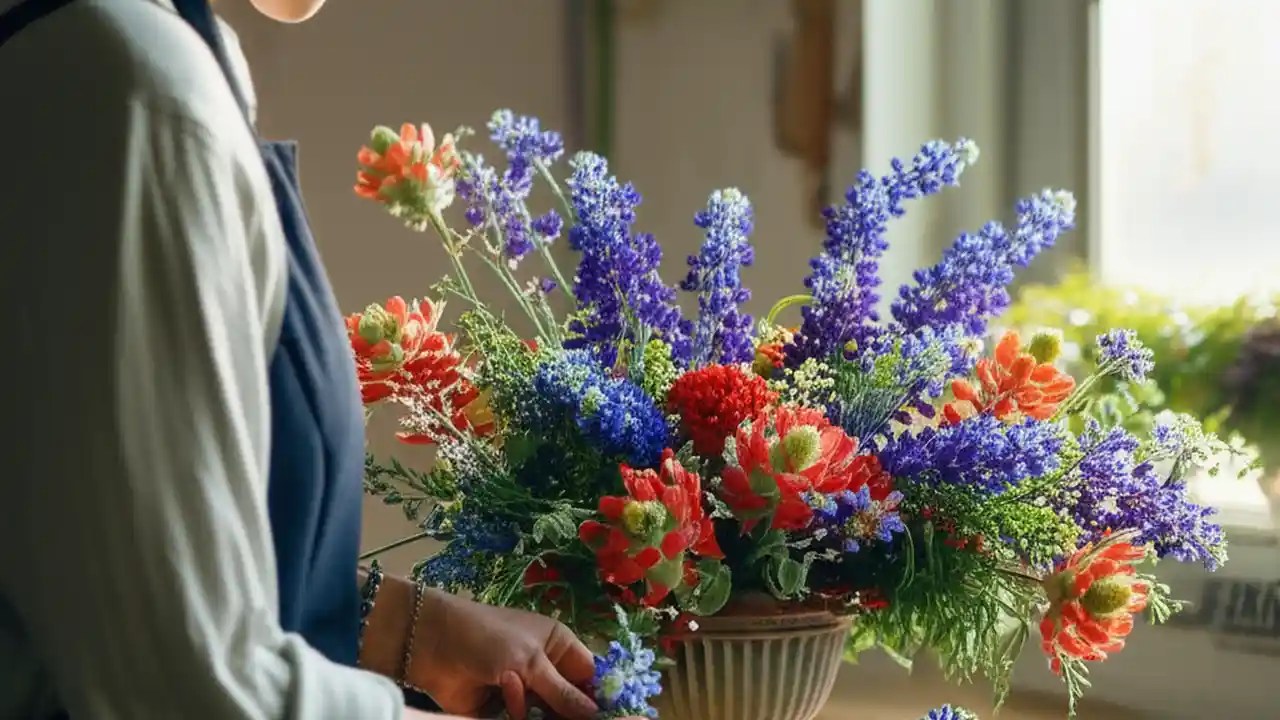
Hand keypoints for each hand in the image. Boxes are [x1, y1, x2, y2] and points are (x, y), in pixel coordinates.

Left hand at [407, 588, 599, 719]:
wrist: (433, 647)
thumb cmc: (488, 639)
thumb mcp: (531, 661)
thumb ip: (564, 692)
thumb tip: (596, 714)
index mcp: (558, 645)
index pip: (591, 676)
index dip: (597, 696)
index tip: (600, 715)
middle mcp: (545, 669)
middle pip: (571, 702)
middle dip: (565, 710)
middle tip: (550, 710)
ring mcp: (524, 691)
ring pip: (547, 716)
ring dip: (534, 710)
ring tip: (509, 689)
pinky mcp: (503, 710)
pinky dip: (516, 712)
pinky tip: (501, 696)